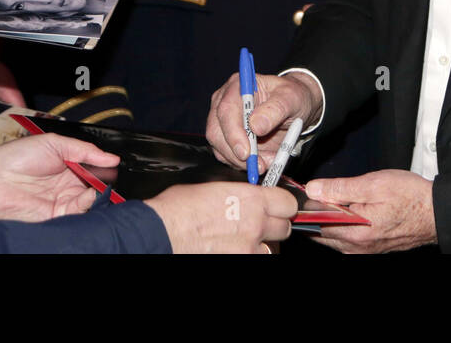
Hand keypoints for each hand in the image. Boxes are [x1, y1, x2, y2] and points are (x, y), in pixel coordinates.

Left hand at [0, 133, 119, 222]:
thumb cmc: (15, 157)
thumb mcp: (54, 144)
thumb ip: (84, 150)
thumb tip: (111, 158)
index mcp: (69, 165)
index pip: (95, 169)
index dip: (107, 168)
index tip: (118, 166)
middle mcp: (69, 184)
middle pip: (97, 185)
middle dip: (108, 182)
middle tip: (117, 177)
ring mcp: (64, 200)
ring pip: (92, 200)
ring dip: (102, 194)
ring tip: (105, 185)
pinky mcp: (58, 215)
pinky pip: (80, 212)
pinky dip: (90, 205)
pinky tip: (93, 195)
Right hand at [145, 181, 296, 252]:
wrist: (162, 231)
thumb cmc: (179, 209)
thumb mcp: (214, 188)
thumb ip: (237, 195)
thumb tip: (242, 198)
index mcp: (251, 199)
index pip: (288, 203)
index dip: (282, 206)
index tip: (277, 208)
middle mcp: (255, 223)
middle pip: (284, 228)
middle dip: (274, 227)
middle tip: (260, 227)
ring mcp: (248, 247)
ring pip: (271, 250)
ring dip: (261, 246)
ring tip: (243, 243)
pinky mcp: (240, 261)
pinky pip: (254, 259)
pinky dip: (248, 255)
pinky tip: (233, 251)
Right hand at [206, 71, 321, 170]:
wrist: (294, 107)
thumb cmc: (291, 97)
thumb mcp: (291, 98)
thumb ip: (275, 109)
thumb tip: (256, 126)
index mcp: (237, 86)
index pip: (226, 110)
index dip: (233, 133)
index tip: (246, 152)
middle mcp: (224, 102)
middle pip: (217, 132)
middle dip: (236, 153)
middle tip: (258, 165)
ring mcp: (223, 122)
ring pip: (220, 148)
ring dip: (242, 162)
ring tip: (268, 161)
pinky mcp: (227, 139)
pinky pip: (228, 157)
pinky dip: (244, 165)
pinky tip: (263, 161)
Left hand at [306, 170, 436, 253]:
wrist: (436, 212)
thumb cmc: (411, 197)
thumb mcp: (374, 184)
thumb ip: (341, 188)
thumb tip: (314, 189)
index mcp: (354, 231)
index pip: (316, 223)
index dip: (306, 206)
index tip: (302, 193)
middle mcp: (357, 246)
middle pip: (321, 233)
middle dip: (314, 215)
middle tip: (313, 194)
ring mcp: (364, 249)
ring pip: (332, 238)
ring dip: (326, 222)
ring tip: (329, 201)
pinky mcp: (371, 248)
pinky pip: (346, 241)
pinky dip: (339, 228)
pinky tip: (344, 214)